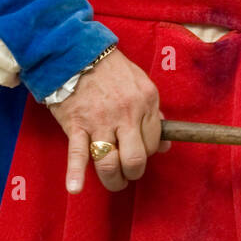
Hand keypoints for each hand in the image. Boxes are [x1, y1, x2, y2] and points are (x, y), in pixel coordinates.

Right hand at [48, 50, 165, 194]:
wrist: (75, 52)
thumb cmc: (109, 68)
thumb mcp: (139, 82)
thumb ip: (153, 112)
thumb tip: (165, 143)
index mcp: (146, 100)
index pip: (154, 142)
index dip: (147, 152)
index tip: (137, 151)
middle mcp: (127, 113)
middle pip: (136, 158)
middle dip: (133, 172)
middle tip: (127, 174)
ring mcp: (101, 121)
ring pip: (111, 163)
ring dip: (113, 179)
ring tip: (113, 181)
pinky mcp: (77, 125)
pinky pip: (77, 154)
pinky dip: (75, 174)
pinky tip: (75, 189)